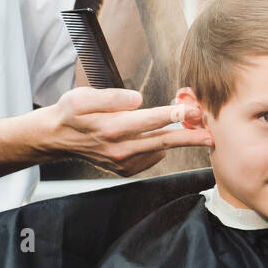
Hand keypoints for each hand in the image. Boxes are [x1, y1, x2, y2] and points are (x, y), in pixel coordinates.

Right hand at [48, 87, 213, 176]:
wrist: (56, 139)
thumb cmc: (70, 113)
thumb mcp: (82, 97)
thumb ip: (111, 98)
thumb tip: (138, 99)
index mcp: (112, 128)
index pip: (150, 120)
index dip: (175, 114)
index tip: (194, 110)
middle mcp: (119, 149)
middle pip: (162, 140)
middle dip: (189, 137)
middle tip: (211, 134)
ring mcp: (123, 162)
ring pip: (159, 150)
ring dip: (178, 140)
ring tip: (195, 129)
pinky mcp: (125, 169)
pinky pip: (150, 157)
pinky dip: (159, 147)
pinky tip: (158, 135)